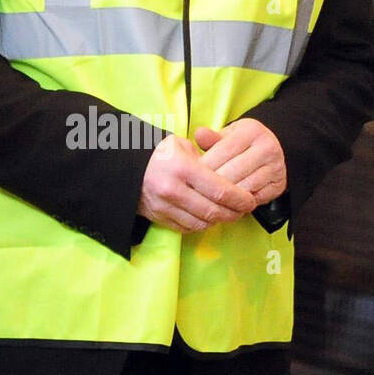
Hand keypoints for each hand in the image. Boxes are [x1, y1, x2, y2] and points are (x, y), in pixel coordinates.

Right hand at [138, 133, 257, 232]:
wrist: (122, 165)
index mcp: (182, 168)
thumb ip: (206, 160)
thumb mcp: (181, 146)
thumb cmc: (157, 152)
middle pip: (214, 211)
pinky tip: (207, 216)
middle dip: (234, 213)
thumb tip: (230, 176)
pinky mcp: (158, 217)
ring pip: (202, 223)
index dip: (240, 199)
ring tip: (227, 213)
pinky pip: (187, 228)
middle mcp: (173, 190)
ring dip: (219, 220)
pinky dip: (201, 224)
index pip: (220, 191)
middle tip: (243, 209)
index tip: (250, 200)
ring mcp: (164, 206)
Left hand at [194, 119, 286, 205]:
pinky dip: (238, 203)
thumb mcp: (226, 136)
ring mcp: (276, 167)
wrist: (268, 153)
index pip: (225, 149)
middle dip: (213, 182)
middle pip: (234, 170)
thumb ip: (211, 138)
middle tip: (196, 190)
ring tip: (208, 199)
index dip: (206, 164)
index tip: (191, 174)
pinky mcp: (279, 185)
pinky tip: (225, 204)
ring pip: (244, 187)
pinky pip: (255, 198)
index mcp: (252, 131)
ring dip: (225, 196)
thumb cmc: (240, 145)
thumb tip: (198, 134)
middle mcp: (268, 147)